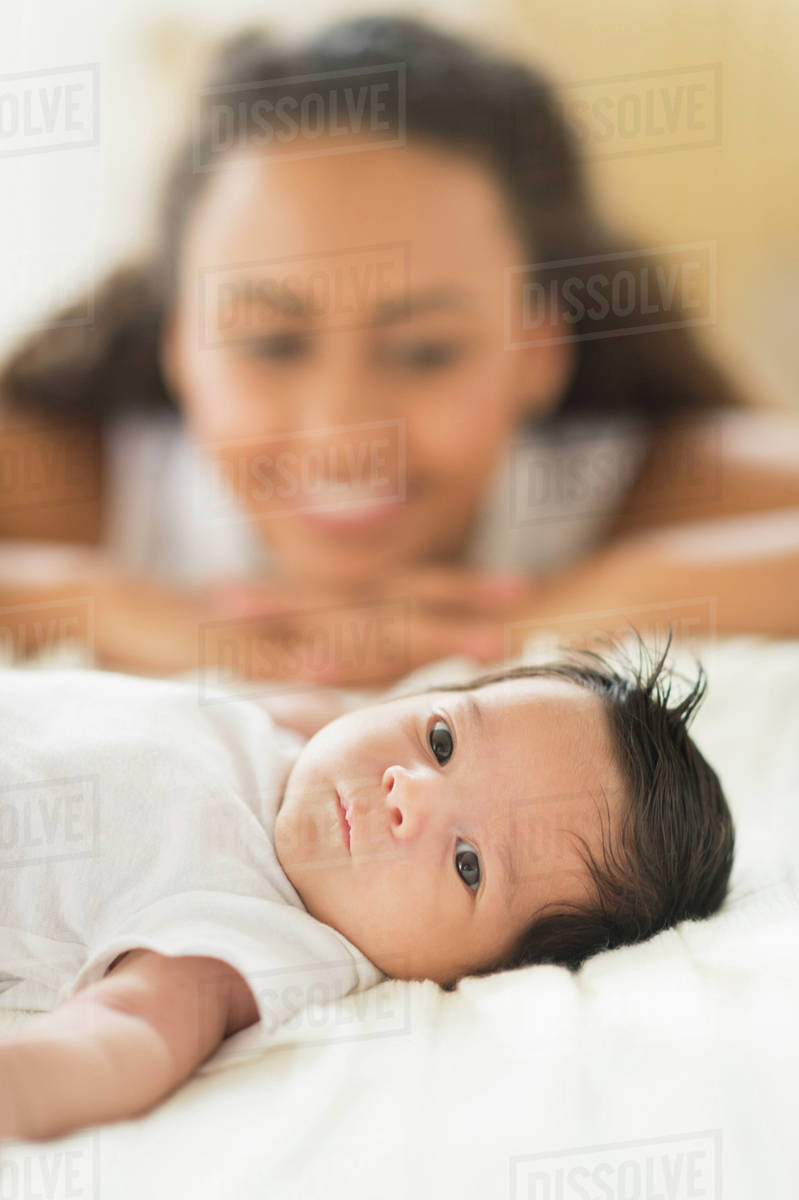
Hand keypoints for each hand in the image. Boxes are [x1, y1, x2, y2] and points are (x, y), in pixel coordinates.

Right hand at [9, 563, 539, 685]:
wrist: (118, 601)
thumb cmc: (196, 628)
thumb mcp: (265, 639)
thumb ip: (314, 656)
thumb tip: (358, 682)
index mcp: (318, 602)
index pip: (396, 595)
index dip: (454, 592)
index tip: (514, 595)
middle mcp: (306, 604)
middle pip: (392, 601)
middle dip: (457, 605)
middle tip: (522, 608)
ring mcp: (273, 622)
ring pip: (355, 622)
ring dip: (418, 630)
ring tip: (479, 636)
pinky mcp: (229, 642)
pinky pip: (277, 651)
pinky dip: (312, 653)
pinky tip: (349, 661)